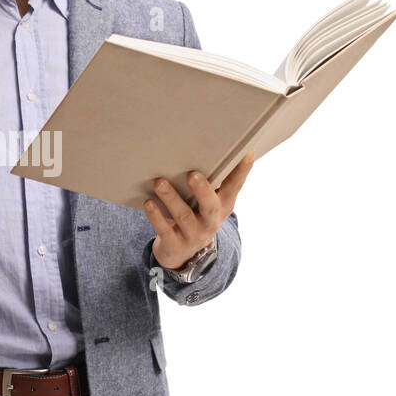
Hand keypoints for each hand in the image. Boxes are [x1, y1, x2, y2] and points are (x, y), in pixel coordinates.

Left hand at [143, 149, 255, 270]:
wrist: (181, 253)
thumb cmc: (195, 215)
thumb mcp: (209, 201)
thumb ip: (212, 181)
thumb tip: (210, 142)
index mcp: (223, 205)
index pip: (235, 186)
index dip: (242, 170)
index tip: (247, 150)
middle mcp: (211, 220)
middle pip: (209, 205)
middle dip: (202, 190)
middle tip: (192, 174)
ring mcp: (193, 234)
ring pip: (183, 215)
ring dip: (170, 198)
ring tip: (159, 182)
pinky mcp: (175, 244)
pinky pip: (164, 229)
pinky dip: (155, 215)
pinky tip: (148, 202)